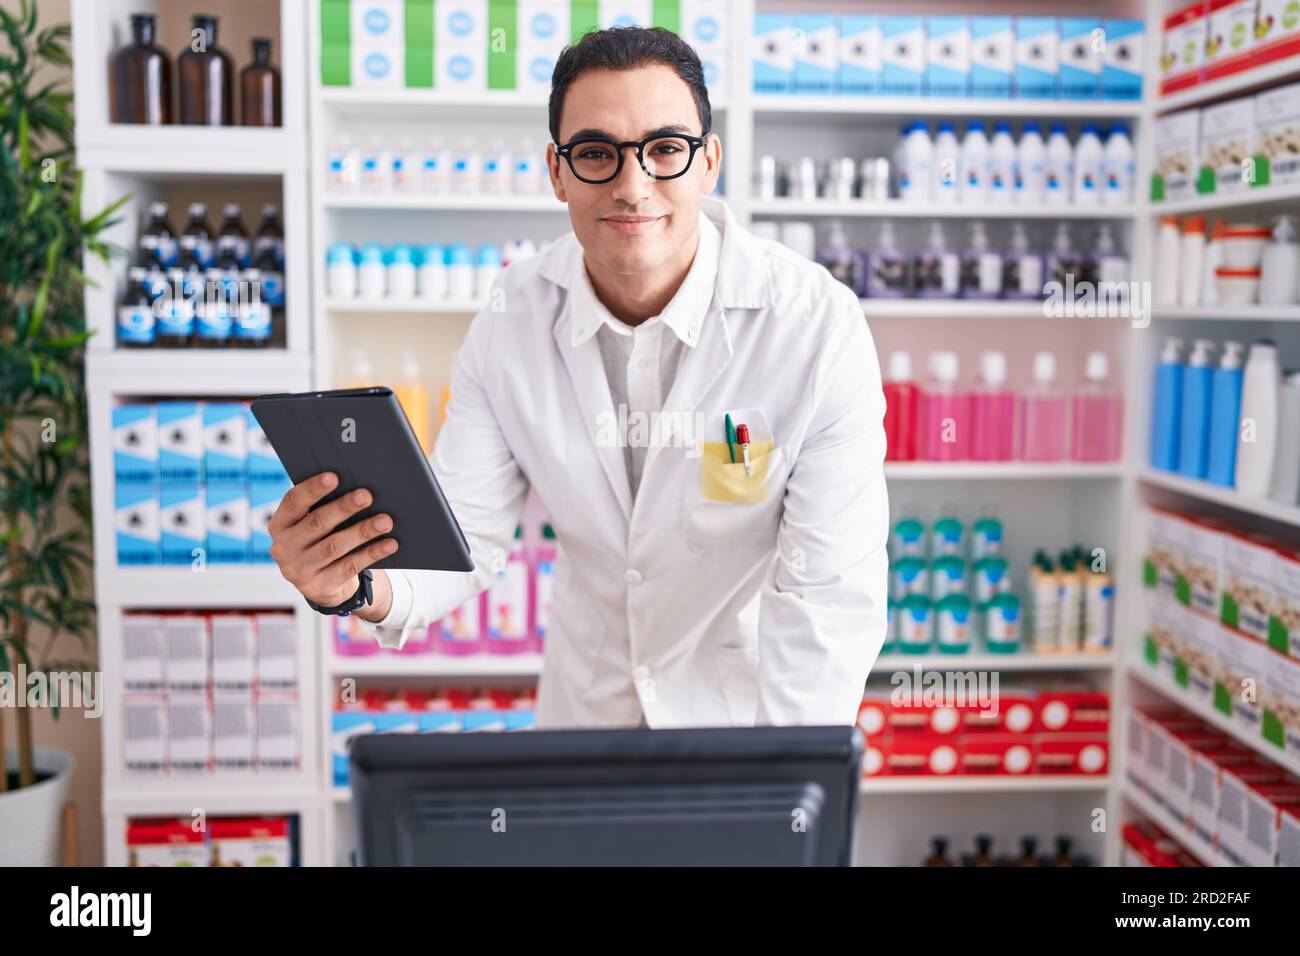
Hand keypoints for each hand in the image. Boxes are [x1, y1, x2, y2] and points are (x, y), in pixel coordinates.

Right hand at [267, 471, 398, 607]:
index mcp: (280, 524)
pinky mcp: (320, 587)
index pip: (293, 502)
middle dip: (343, 508)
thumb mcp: (312, 524)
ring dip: (362, 531)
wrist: (320, 583)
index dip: (313, 489)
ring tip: (386, 521)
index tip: (334, 477)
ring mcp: (300, 570)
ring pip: (335, 546)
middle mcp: (284, 547)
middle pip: (317, 523)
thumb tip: (358, 486)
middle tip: (366, 495)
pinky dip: (372, 553)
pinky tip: (390, 543)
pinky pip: (350, 567)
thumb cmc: (321, 539)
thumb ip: (323, 506)